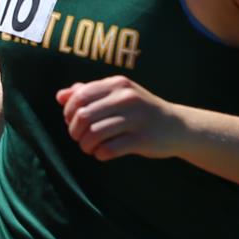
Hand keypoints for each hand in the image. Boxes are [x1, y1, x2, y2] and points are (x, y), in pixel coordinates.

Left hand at [56, 76, 182, 160]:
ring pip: (94, 133)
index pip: (80, 96)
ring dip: (86, 145)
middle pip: (83, 115)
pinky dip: (100, 154)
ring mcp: (136, 118)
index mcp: (117, 84)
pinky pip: (109, 149)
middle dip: (75, 131)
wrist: (178, 126)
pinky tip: (102, 153)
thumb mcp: (118, 95)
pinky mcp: (142, 139)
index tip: (72, 123)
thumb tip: (60, 96)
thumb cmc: (141, 111)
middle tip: (80, 139)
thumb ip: (90, 93)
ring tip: (90, 148)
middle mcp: (126, 98)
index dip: (69, 113)